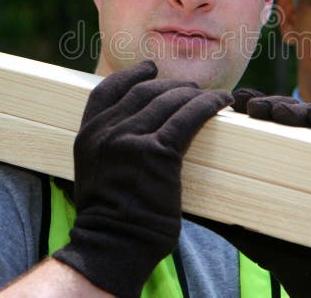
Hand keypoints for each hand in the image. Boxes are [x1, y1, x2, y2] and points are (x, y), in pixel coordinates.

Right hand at [53, 61, 232, 297]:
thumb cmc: (110, 217)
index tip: (150, 67)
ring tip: (211, 95)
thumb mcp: (95, 172)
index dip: (131, 75)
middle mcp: (106, 131)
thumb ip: (108, 147)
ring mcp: (130, 139)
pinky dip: (209, 104)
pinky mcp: (157, 152)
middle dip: (170, 85)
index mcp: (87, 134)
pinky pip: (189, 117)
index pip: (108, 89)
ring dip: (194, 93)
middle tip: (190, 87)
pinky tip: (222, 102)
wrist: (113, 244)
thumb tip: (135, 131)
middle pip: (144, 92)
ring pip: (169, 100)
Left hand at [186, 88, 310, 297]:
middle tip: (252, 106)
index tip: (234, 104)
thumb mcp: (240, 220)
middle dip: (268, 103)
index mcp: (272, 156)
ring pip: (310, 116)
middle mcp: (299, 149)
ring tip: (276, 111)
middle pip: (284, 112)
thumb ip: (214, 206)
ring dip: (294, 108)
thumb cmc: (277, 243)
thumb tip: (177, 196)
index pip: (259, 121)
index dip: (248, 106)